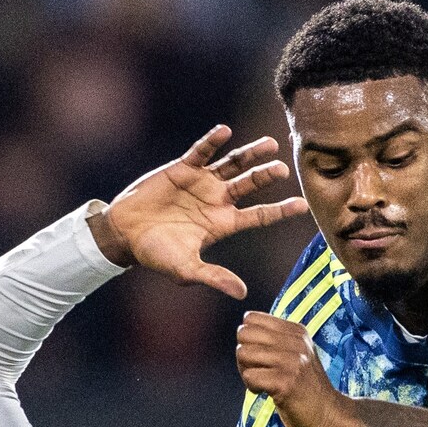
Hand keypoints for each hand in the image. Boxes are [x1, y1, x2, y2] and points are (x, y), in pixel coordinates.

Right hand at [88, 125, 308, 298]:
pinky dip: (212, 142)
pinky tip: (224, 132)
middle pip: (250, 184)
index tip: (303, 205)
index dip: (280, 211)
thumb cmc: (155, 254)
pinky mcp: (183, 168)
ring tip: (269, 145)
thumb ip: (214, 277)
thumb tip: (241, 294)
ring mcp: (202, 182)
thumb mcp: (186, 269)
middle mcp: (217, 200)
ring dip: (251, 154)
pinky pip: (201, 151)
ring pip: (233, 164)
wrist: (125, 234)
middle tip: (283, 170)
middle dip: (267, 177)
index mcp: (222, 224)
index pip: (258, 216)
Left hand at [236, 312, 351, 426]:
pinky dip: (252, 387)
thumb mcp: (297, 354)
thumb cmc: (305, 388)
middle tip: (258, 371)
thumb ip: (276, 341)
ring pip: (244, 354)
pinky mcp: (285, 383)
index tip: (260, 356)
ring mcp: (292, 362)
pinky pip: (250, 376)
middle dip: (243, 355)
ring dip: (246, 372)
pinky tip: (266, 392)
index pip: (250, 319)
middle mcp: (295, 342)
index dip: (247, 339)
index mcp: (296, 331)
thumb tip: (242, 331)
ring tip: (263, 382)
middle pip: (244, 334)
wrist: (329, 415)